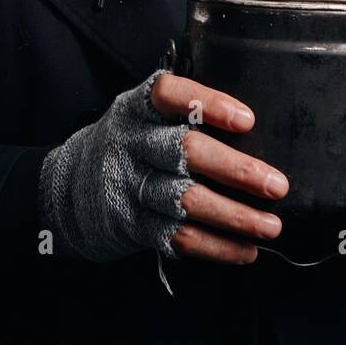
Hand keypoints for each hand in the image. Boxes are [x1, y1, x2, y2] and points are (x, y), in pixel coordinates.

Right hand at [36, 68, 287, 266]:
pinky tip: (246, 250)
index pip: (168, 94)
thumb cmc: (130, 145)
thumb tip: (261, 125)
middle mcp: (132, 144)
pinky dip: (217, 247)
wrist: (68, 190)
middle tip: (277, 185)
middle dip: (236, 170)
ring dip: (235, 216)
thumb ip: (187, 112)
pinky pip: (179, 237)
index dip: (207, 103)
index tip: (247, 120)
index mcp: (138, 108)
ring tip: (271, 226)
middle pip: (184, 152)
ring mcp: (130, 186)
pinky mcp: (133, 225)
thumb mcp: (143, 115)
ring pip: (186, 201)